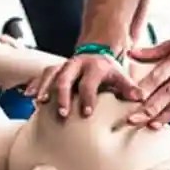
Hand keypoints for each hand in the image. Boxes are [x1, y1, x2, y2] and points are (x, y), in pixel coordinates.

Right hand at [24, 53, 142, 119]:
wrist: (97, 55)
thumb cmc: (109, 73)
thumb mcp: (121, 78)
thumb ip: (129, 88)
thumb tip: (141, 98)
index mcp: (95, 66)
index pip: (90, 82)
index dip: (88, 98)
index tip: (87, 114)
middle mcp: (77, 63)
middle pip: (66, 77)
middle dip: (62, 95)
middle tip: (62, 113)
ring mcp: (64, 65)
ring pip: (51, 74)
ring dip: (45, 89)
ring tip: (40, 104)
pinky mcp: (55, 69)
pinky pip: (42, 74)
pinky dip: (35, 84)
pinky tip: (28, 96)